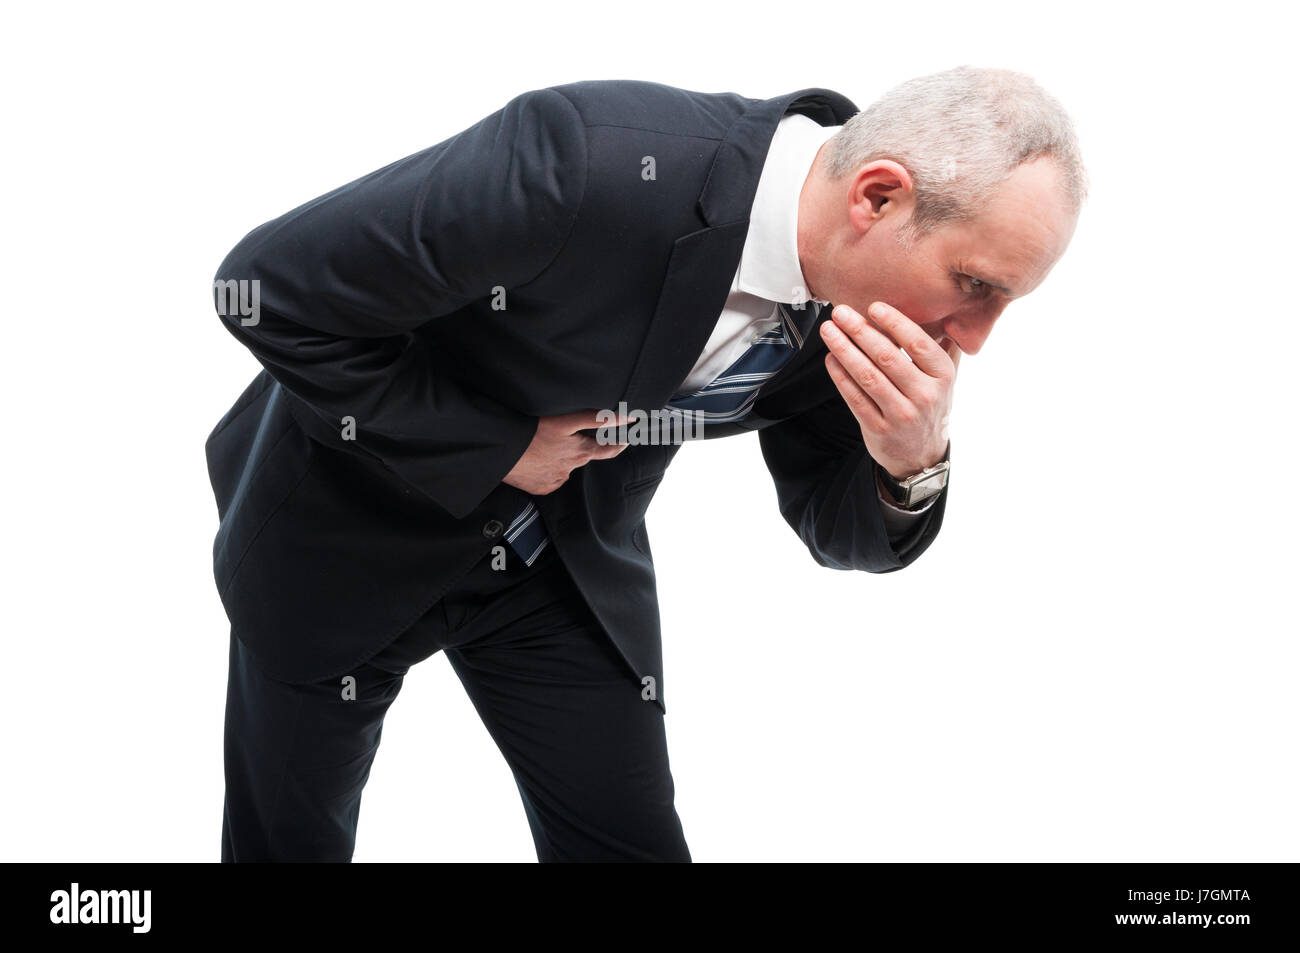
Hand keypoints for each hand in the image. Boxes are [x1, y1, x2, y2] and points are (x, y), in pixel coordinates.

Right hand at [503, 409, 630, 494]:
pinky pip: (548, 477)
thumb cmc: (532, 433)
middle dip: (577, 446)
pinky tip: (534, 457)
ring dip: (558, 457)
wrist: (500, 450)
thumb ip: (599, 419)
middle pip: (581, 456)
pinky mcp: (540, 488)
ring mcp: (555, 481)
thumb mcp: (567, 420)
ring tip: (542, 444)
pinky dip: (545, 468)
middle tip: (563, 433)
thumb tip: (627, 418)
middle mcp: (570, 470)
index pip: (608, 451)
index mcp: (580, 453)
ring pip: (564, 467)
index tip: (625, 440)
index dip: (619, 444)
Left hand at [819, 301, 958, 478]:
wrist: (921, 456)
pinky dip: (840, 376)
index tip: (873, 307)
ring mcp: (901, 415)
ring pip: (867, 376)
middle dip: (860, 331)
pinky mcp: (878, 429)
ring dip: (844, 350)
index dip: (894, 322)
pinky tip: (830, 358)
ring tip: (828, 331)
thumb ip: (945, 348)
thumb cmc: (930, 408)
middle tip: (840, 312)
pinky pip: (855, 398)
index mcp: (943, 377)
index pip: (918, 343)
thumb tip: (946, 311)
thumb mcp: (946, 380)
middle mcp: (925, 395)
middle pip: (887, 357)